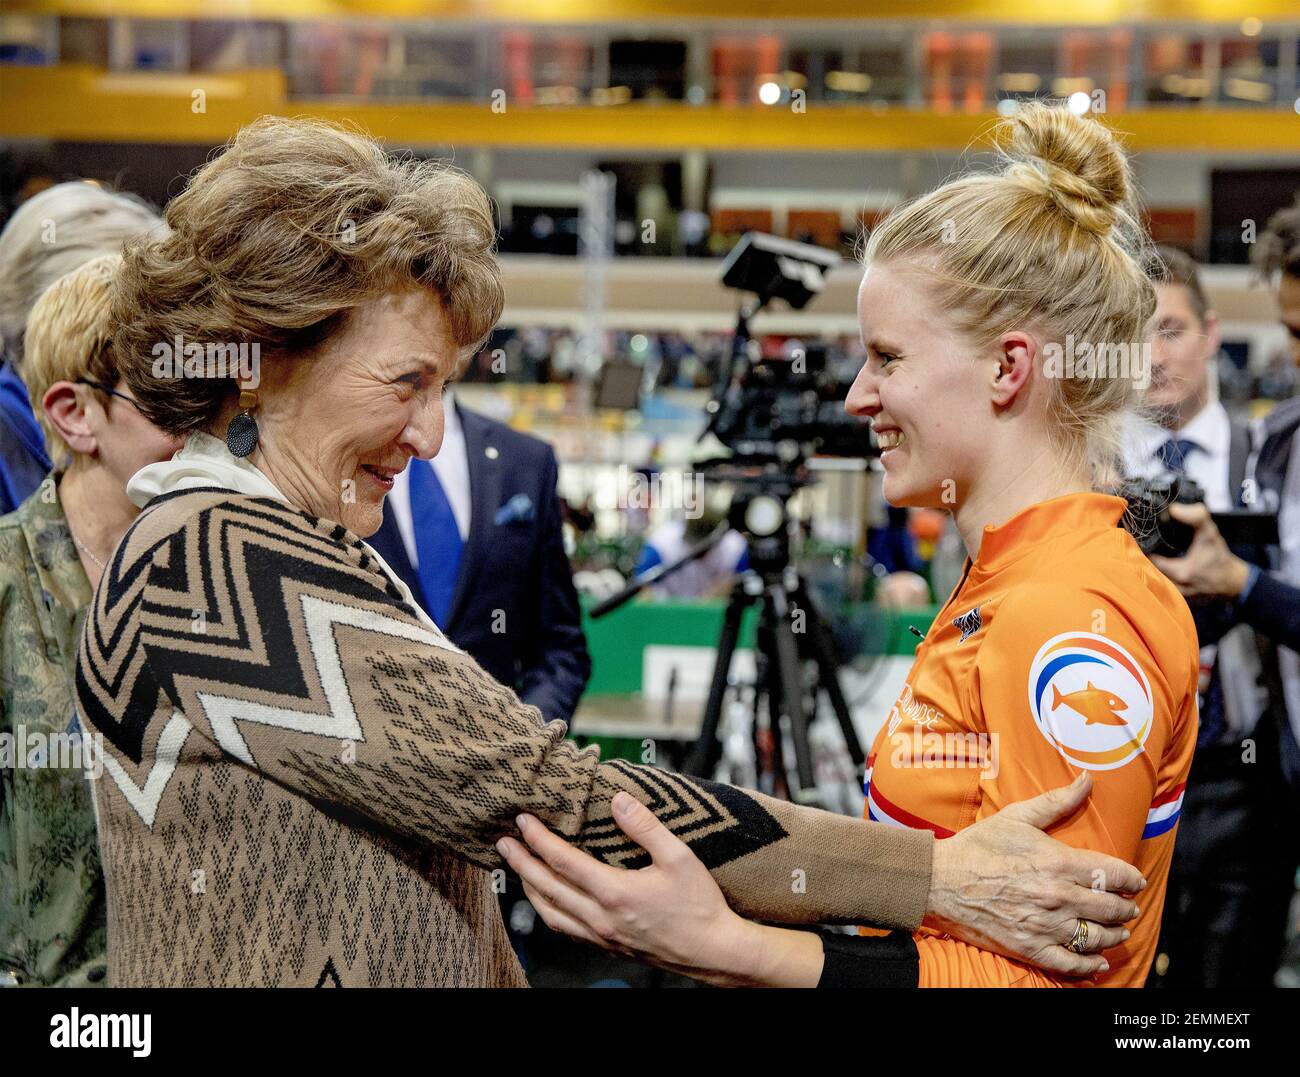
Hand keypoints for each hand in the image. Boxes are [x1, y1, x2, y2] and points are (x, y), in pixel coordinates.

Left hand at [496, 793, 804, 986]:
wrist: (714, 953)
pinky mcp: (608, 946)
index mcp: (614, 893)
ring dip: (529, 889)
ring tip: (518, 869)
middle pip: (547, 888)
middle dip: (521, 863)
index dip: (539, 839)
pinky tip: (548, 901)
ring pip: (550, 913)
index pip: (563, 862)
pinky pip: (566, 929)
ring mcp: (602, 936)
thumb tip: (618, 800)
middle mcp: (601, 917)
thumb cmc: (701, 906)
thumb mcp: (680, 857)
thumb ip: (646, 827)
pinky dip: (548, 911)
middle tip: (503, 843)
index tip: (522, 821)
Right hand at [925, 771, 1144, 976]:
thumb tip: (1087, 779)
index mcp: (1058, 862)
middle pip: (1110, 908)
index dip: (1131, 879)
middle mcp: (1058, 897)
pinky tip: (1099, 962)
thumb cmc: (978, 845)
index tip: (1135, 881)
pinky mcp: (1031, 948)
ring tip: (1119, 931)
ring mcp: (1045, 925)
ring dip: (1115, 935)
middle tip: (1129, 907)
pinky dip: (1091, 966)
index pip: (1113, 874)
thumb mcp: (1017, 816)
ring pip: (1097, 937)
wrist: (940, 879)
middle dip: (1126, 908)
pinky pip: (1072, 964)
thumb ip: (1057, 801)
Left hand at [1150, 502, 1250, 600]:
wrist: (1234, 582)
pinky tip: (1162, 566)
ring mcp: (1175, 595)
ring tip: (1153, 554)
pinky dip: (1160, 576)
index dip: (1145, 546)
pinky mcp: (1176, 599)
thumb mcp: (1211, 534)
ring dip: (1152, 567)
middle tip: (1147, 544)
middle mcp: (1175, 587)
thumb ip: (1197, 517)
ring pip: (1154, 578)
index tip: (1145, 537)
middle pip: (1148, 569)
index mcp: (1180, 573)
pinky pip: (1161, 586)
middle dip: (1147, 556)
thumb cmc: (1220, 558)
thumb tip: (1174, 509)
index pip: (1148, 558)